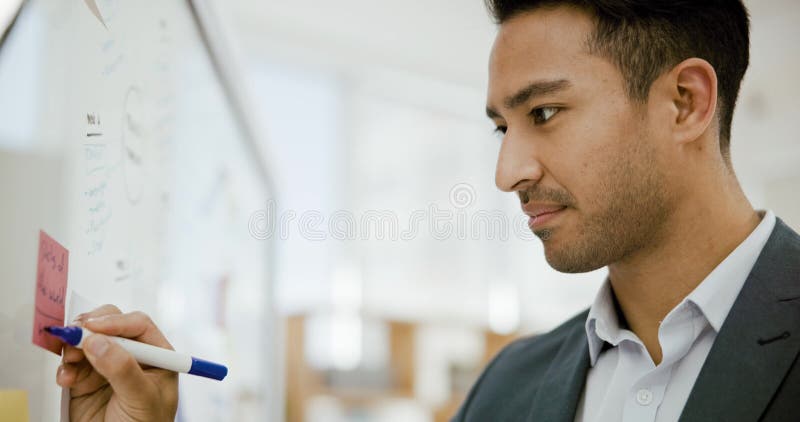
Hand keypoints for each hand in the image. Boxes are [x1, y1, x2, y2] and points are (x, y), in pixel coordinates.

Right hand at [55, 305, 177, 420]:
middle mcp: (133, 357)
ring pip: (88, 341)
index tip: (94, 327)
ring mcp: (107, 367)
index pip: (138, 325)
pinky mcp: (85, 381)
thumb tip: (98, 341)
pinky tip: (66, 379)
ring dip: (74, 346)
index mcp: (157, 356)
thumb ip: (123, 370)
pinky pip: (71, 363)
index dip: (115, 322)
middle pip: (110, 326)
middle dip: (91, 327)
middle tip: (75, 335)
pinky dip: (64, 366)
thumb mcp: (142, 399)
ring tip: (70, 361)